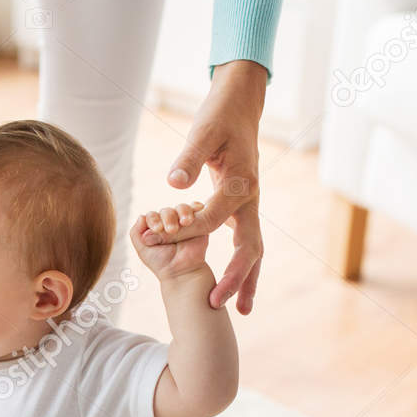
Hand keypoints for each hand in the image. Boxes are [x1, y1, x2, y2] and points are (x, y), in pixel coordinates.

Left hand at [132, 203, 213, 283]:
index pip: (152, 215)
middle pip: (166, 211)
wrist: (182, 271)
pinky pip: (197, 209)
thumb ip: (136, 233)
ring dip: (182, 212)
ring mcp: (183, 222)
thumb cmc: (161, 262)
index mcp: (155, 226)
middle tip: (171, 230)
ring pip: (181, 208)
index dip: (153, 219)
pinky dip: (196, 207)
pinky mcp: (199, 222)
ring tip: (185, 223)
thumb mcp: (142, 249)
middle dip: (168, 218)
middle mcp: (169, 222)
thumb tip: (141, 216)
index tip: (157, 229)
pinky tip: (195, 211)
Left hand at [146, 60, 267, 312]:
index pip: (211, 218)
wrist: (241, 104)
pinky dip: (246, 265)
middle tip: (218, 303)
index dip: (186, 232)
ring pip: (255, 249)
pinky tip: (239, 285)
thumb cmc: (219, 116)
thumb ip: (190, 158)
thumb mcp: (203, 132)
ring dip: (248, 280)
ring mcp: (250, 205)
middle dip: (235, 277)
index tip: (160, 241)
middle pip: (248, 246)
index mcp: (239, 184)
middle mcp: (250, 199)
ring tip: (243, 311)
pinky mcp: (245, 207)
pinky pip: (248, 242)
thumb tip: (175, 183)